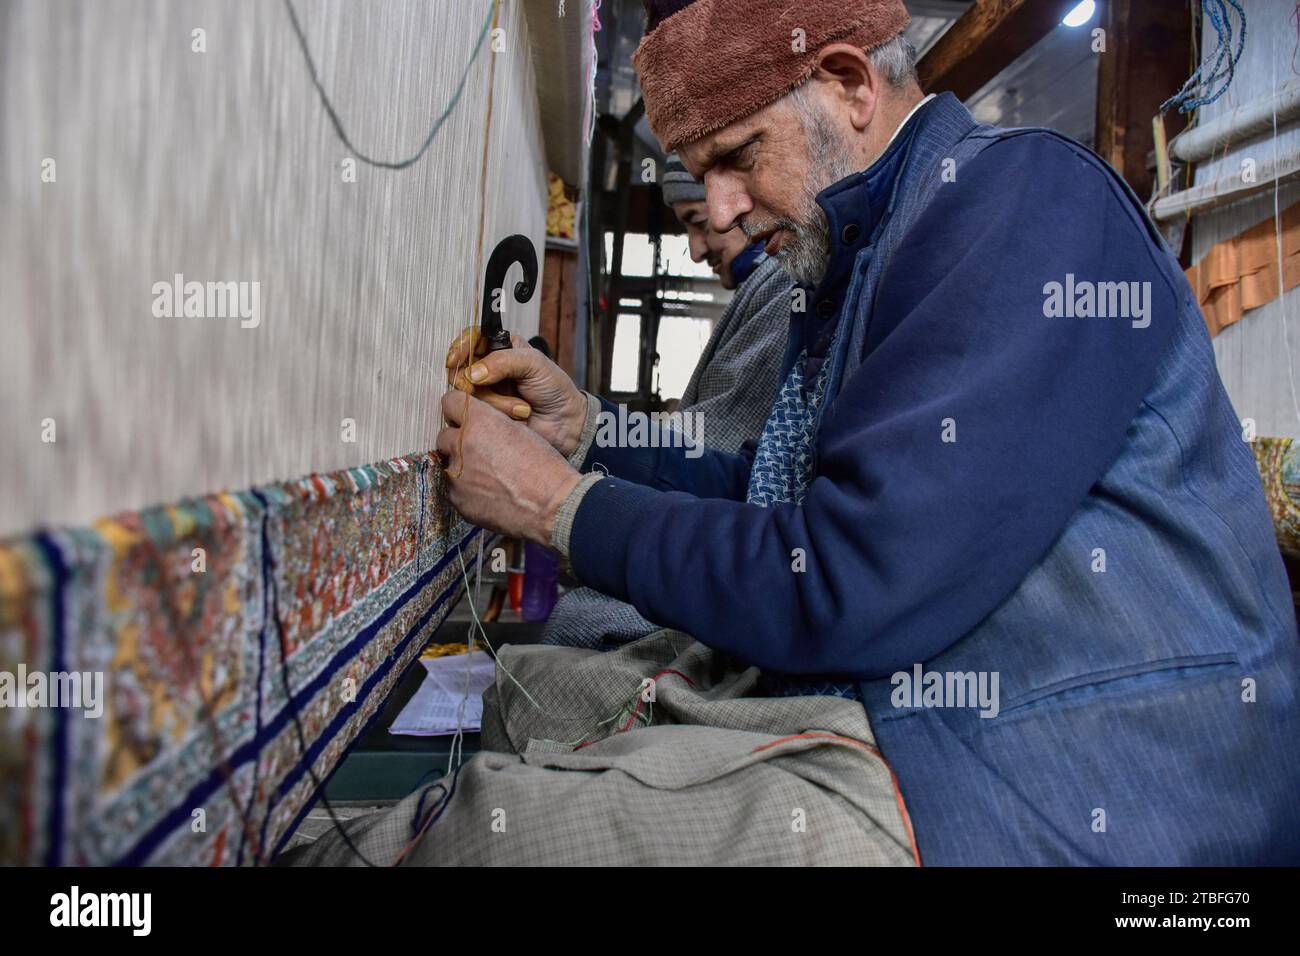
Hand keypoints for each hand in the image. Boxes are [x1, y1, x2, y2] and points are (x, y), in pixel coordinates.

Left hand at [437, 389, 580, 545]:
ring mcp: (457, 475)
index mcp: (480, 422)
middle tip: (480, 451)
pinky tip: (487, 492)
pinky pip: (453, 488)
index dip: (459, 410)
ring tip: (486, 475)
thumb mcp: (520, 431)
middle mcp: (462, 445)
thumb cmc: (544, 468)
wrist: (552, 506)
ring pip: (447, 463)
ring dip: (461, 465)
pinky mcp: (458, 500)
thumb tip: (477, 423)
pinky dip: (465, 489)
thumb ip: (492, 423)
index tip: (465, 417)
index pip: (451, 402)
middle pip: (444, 435)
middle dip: (458, 441)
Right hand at [445, 326, 588, 456]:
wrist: (564, 423)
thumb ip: (503, 361)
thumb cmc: (554, 388)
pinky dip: (496, 413)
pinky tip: (517, 415)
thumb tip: (473, 372)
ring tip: (520, 407)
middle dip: (473, 381)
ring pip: (468, 392)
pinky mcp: (487, 412)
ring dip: (494, 401)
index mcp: (503, 346)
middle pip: (462, 367)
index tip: (454, 360)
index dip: (460, 347)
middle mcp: (490, 367)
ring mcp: (487, 391)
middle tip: (480, 387)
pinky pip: (475, 411)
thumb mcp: (534, 364)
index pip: (472, 338)